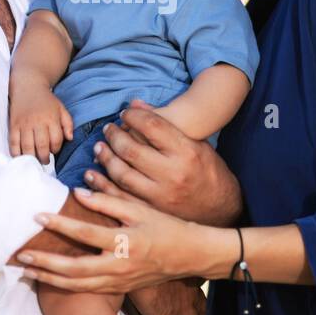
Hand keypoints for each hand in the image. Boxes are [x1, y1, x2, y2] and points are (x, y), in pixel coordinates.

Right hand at [8, 77, 73, 164]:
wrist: (28, 87)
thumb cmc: (47, 101)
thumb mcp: (61, 109)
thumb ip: (68, 124)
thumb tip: (70, 139)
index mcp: (51, 118)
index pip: (56, 140)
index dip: (56, 149)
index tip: (54, 150)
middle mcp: (37, 122)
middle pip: (41, 146)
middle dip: (44, 158)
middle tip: (45, 161)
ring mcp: (24, 124)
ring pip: (27, 147)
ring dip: (31, 158)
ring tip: (34, 160)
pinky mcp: (13, 125)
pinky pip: (13, 143)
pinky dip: (16, 153)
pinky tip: (20, 156)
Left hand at [17, 187, 225, 292]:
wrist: (190, 256)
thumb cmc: (166, 227)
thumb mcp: (140, 209)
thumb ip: (109, 200)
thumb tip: (78, 191)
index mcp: (126, 243)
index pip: (86, 234)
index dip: (60, 224)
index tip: (37, 215)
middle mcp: (120, 266)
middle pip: (74, 269)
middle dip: (45, 263)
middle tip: (21, 255)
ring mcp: (119, 281)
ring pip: (77, 285)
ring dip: (49, 278)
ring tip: (26, 270)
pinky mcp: (119, 289)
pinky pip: (87, 290)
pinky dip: (65, 286)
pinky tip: (49, 279)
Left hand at [87, 98, 242, 223]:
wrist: (222, 210)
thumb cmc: (208, 171)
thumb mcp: (196, 143)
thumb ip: (166, 125)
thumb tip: (135, 103)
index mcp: (186, 151)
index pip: (152, 125)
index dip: (133, 116)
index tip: (125, 113)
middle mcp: (173, 172)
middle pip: (131, 149)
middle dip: (114, 135)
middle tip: (108, 129)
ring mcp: (160, 195)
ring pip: (122, 174)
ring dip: (105, 158)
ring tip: (99, 148)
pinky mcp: (151, 211)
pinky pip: (120, 197)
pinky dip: (102, 185)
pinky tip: (92, 175)